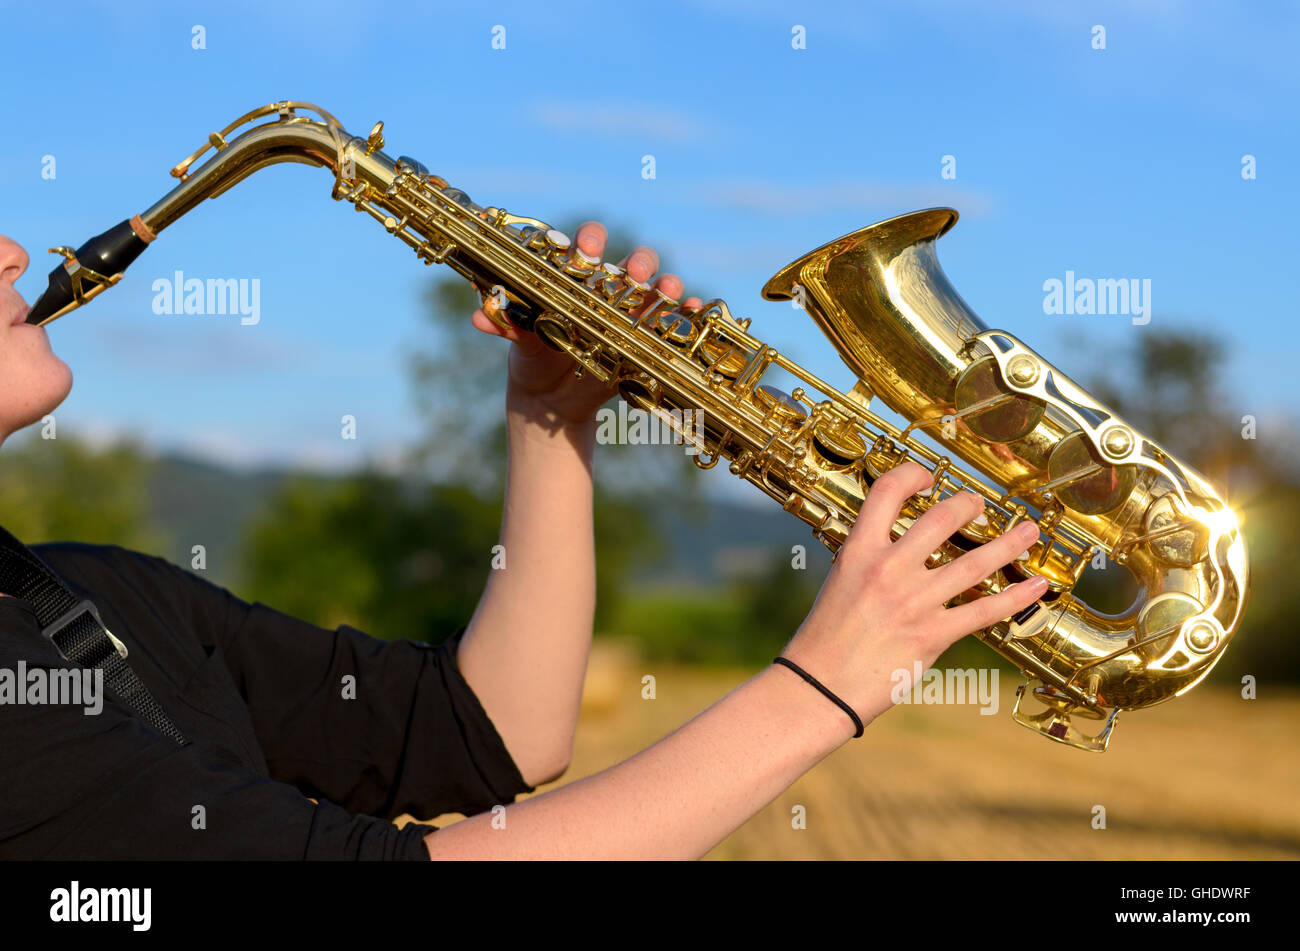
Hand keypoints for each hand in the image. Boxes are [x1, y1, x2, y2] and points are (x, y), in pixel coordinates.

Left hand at [470, 221, 702, 429]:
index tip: (589, 249)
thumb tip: (479, 315)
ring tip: (667, 290)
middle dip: (636, 262)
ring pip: (655, 290)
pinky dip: (685, 315)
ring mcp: (631, 315)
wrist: (550, 399)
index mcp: (575, 279)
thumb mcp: (521, 343)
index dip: (589, 242)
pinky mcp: (646, 342)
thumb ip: (508, 324)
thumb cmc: (533, 357)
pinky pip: (671, 325)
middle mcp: (608, 290)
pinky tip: (691, 311)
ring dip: (663, 285)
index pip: (585, 248)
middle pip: (630, 264)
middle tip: (634, 272)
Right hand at [781, 461, 1048, 724]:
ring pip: (976, 562)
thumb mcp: (839, 583)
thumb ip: (871, 562)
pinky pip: (985, 611)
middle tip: (980, 504)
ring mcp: (914, 601)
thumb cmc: (823, 639)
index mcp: (858, 551)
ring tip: (1029, 532)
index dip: (911, 474)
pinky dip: (1016, 597)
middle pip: (941, 518)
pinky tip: (1036, 586)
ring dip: (1009, 543)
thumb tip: (902, 550)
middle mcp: (888, 569)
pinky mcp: (932, 635)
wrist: (818, 686)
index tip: (927, 477)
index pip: (887, 491)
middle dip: (969, 505)